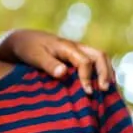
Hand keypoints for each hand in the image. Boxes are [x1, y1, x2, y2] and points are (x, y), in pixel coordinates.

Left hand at [0, 29, 115, 93]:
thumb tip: (63, 73)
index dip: (87, 77)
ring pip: (100, 58)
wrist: (23, 40)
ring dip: (107, 72)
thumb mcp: (35, 56)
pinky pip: (95, 63)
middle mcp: (76, 47)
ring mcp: (79, 51)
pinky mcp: (77, 57)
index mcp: (67, 47)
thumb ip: (49, 64)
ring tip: (109, 90)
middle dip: (105, 72)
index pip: (85, 61)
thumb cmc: (28, 49)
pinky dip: (102, 73)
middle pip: (100, 55)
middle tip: (104, 90)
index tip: (87, 92)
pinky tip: (102, 87)